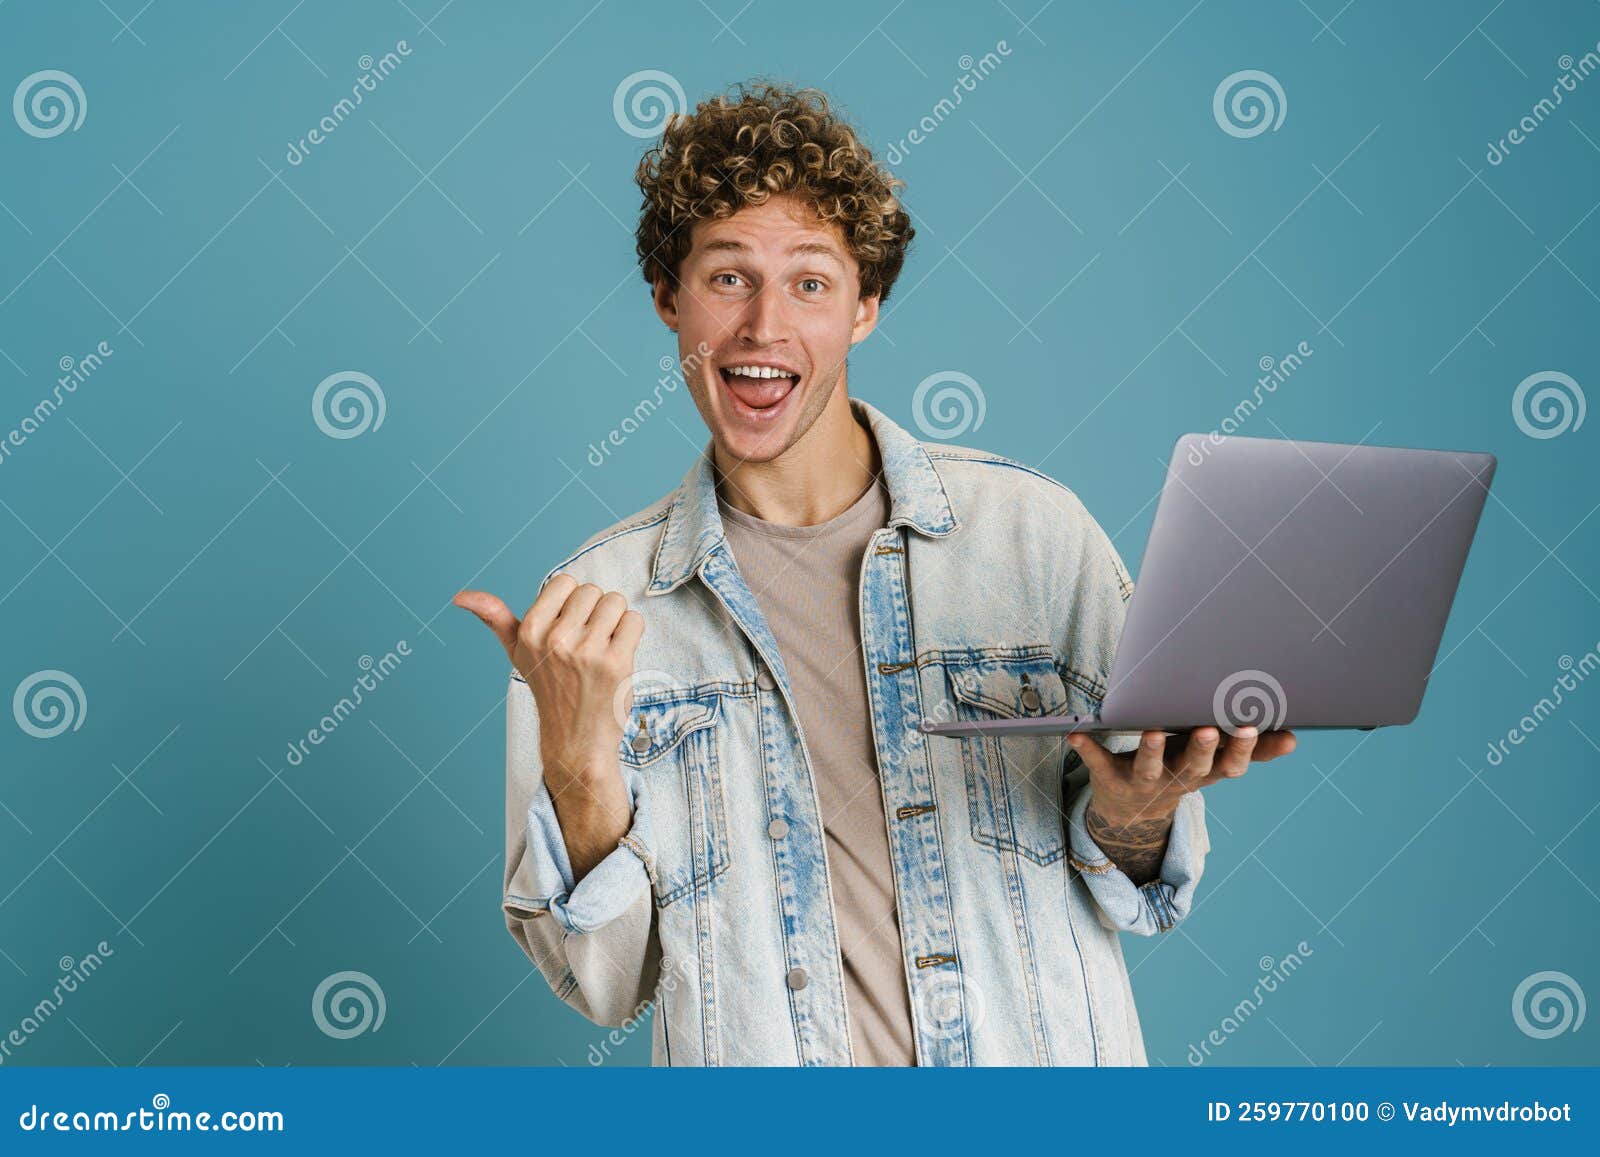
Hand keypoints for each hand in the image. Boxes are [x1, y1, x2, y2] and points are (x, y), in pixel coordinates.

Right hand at [454, 575, 643, 881]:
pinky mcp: (616, 662)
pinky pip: (634, 620)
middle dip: (594, 611)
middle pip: (592, 590)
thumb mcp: (517, 653)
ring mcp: (587, 651)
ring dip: (615, 621)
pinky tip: (617, 656)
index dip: (571, 602)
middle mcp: (555, 639)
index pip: (565, 582)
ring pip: (615, 602)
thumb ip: (494, 618)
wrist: (575, 740)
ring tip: (602, 647)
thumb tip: (459, 596)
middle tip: (587, 643)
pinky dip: (631, 634)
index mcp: (530, 631)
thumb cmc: (549, 690)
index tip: (567, 628)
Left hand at [1068, 725, 1296, 828]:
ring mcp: (1142, 782)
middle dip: (1202, 749)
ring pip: (1148, 768)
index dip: (1240, 752)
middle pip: (1192, 769)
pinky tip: (1075, 733)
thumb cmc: (1177, 768)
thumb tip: (1294, 737)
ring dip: (1149, 751)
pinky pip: (1097, 762)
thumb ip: (1249, 750)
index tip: (1250, 728)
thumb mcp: (1213, 764)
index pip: (1228, 768)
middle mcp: (1175, 781)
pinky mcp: (1109, 778)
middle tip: (1210, 728)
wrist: (1129, 810)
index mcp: (1203, 774)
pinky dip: (1086, 749)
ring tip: (1151, 731)